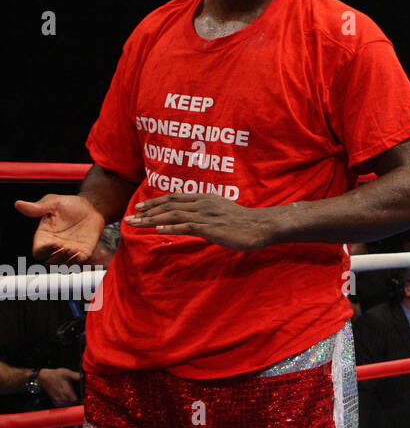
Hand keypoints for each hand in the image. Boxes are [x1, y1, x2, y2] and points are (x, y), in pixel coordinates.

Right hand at [16, 195, 107, 265]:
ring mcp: (69, 251)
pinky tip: (81, 254)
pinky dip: (78, 263)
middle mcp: (55, 247)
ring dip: (67, 262)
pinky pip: (78, 264)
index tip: (55, 243)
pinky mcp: (83, 253)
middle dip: (57, 258)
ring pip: (62, 266)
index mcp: (44, 237)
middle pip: (49, 263)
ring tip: (74, 249)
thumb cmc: (70, 205)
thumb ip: (38, 207)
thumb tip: (19, 204)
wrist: (92, 207)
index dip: (45, 251)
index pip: (39, 252)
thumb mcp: (54, 202)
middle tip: (67, 247)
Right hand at [36, 368, 81, 406]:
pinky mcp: (52, 398)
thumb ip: (74, 375)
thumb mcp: (66, 372)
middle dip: (73, 400)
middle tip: (76, 397)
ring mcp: (56, 398)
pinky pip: (58, 404)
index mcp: (66, 390)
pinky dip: (62, 404)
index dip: (78, 398)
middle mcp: (61, 396)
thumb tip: (81, 376)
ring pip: (64, 404)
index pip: (74, 399)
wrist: (43, 377)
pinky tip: (64, 400)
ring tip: (71, 399)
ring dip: (68, 403)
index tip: (80, 396)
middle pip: (70, 403)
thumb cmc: (54, 374)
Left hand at [125, 194, 279, 250]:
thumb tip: (193, 219)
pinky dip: (170, 227)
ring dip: (152, 219)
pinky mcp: (210, 228)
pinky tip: (157, 229)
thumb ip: (207, 212)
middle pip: (169, 205)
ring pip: (173, 214)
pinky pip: (186, 226)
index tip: (140, 208)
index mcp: (206, 198)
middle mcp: (203, 203)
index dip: (156, 202)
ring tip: (136, 224)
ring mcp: (206, 215)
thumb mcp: (223, 212)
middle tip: (130, 218)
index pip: (175, 197)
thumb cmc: (244, 222)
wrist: (262, 225)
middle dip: (148, 211)